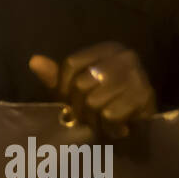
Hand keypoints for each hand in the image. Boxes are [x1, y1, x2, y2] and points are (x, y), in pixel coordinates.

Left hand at [28, 42, 156, 138]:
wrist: (143, 122)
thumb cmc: (106, 101)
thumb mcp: (77, 87)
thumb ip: (56, 76)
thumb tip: (34, 61)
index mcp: (107, 49)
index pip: (71, 64)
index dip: (63, 87)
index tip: (68, 101)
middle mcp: (124, 57)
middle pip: (81, 84)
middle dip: (80, 108)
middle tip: (89, 117)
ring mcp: (137, 76)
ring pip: (94, 101)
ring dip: (94, 120)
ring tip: (103, 122)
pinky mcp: (145, 97)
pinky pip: (110, 115)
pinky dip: (109, 127)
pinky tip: (118, 128)